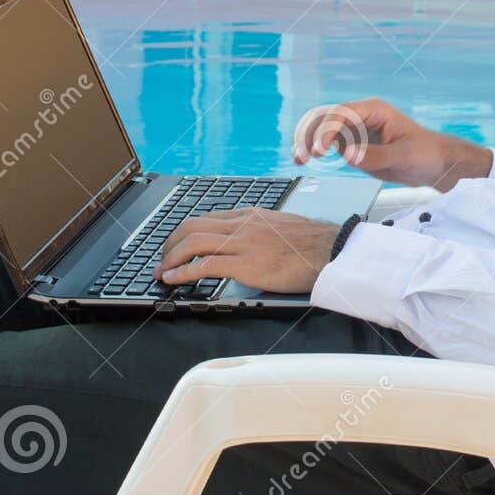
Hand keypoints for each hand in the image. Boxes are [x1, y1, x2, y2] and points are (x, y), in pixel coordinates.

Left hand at [156, 208, 339, 293]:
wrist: (332, 251)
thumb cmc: (314, 245)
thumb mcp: (281, 228)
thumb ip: (260, 233)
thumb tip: (248, 248)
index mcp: (251, 215)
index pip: (207, 218)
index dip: (185, 232)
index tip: (176, 245)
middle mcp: (243, 224)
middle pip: (192, 226)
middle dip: (170, 243)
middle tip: (162, 259)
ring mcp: (243, 242)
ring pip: (193, 242)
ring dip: (170, 258)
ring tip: (162, 271)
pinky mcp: (246, 264)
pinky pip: (204, 265)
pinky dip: (183, 272)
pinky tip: (173, 279)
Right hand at [292, 98, 491, 190]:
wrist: (435, 165)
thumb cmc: (425, 154)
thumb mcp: (404, 156)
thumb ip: (375, 156)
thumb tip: (346, 154)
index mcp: (374, 110)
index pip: (341, 113)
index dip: (326, 130)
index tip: (319, 151)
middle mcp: (361, 116)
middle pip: (326, 117)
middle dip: (311, 134)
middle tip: (302, 156)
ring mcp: (356, 129)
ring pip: (323, 128)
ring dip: (308, 140)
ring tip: (299, 159)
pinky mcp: (353, 143)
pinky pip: (328, 142)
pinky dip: (315, 148)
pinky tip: (305, 159)